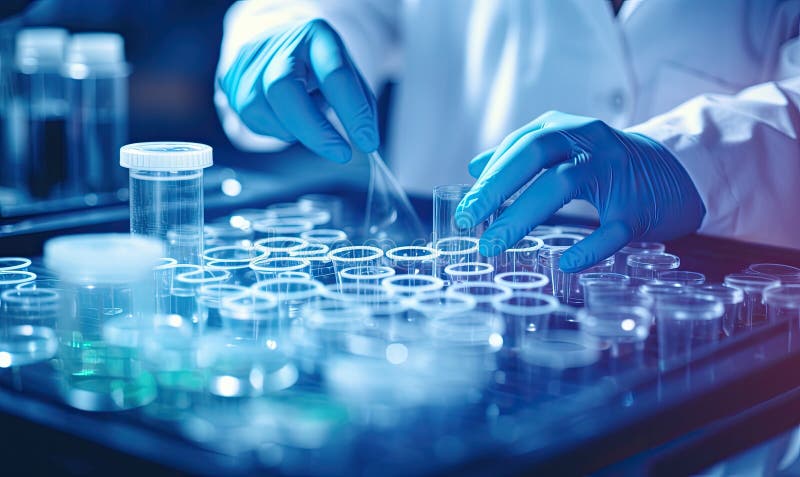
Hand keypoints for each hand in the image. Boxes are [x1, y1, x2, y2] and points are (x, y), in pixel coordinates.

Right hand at [220, 19, 378, 162]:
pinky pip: (251, 121)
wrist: (277, 42)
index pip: (334, 74)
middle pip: (283, 89)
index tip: (367, 142)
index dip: (352, 112)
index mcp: (314, 36)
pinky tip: (287, 117)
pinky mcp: (230, 81)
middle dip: (314, 131)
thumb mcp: (346, 72)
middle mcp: (277, 44)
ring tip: (308, 121)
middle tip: (340, 153)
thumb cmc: (316, 63)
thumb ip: (359, 104)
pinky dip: (276, 129)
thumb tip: (367, 142)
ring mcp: (248, 62)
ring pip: (262, 111)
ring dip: (293, 131)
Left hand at [455, 111, 704, 271]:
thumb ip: (519, 155)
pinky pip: (611, 229)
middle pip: (534, 153)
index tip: (463, 209)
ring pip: (562, 184)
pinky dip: (589, 247)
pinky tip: (567, 263)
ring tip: (493, 244)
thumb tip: (474, 168)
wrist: (677, 173)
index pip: (518, 146)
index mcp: (565, 128)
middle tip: (467, 220)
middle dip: (496, 187)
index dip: (488, 178)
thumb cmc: (609, 165)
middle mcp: (588, 141)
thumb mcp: (564, 150)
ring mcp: (615, 171)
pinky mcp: (638, 206)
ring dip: (522, 215)